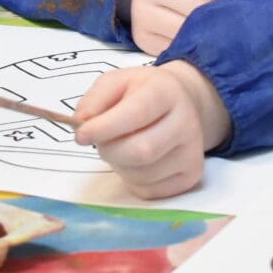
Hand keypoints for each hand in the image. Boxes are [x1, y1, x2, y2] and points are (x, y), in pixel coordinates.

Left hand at [75, 60, 233, 198]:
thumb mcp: (116, 82)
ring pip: (142, 174)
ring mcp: (192, 152)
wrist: (181, 104)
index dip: (106, 127)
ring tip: (123, 146)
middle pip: (140, 151)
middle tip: (100, 142)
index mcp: (167, 91)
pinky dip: (132, 179)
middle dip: (109, 150)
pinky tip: (137, 161)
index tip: (80, 135)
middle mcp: (187, 122)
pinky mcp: (191, 176)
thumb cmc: (143, 93)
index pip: (137, 113)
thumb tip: (81, 124)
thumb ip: (95, 99)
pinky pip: (149, 190)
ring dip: (120, 165)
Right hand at [126, 0, 259, 55]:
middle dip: (229, 12)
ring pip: (189, 31)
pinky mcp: (143, 37)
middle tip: (248, 15)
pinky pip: (178, 47)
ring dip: (216, 32)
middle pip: (199, 7)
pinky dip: (198, 46)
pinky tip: (212, 39)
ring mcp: (143, 14)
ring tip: (232, 28)